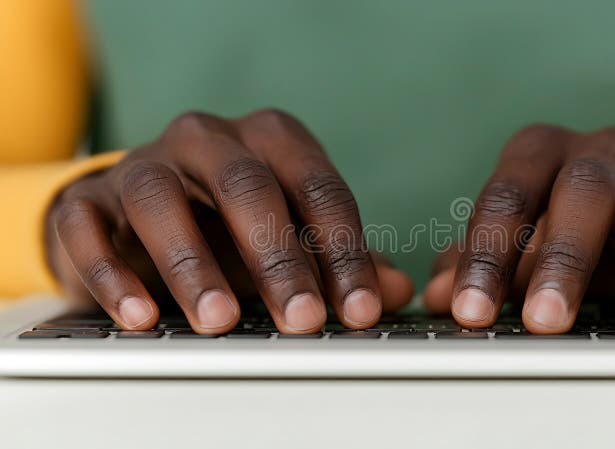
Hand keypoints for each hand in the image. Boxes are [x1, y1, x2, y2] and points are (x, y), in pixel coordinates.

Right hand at [47, 110, 412, 333]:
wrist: (138, 214)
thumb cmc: (230, 224)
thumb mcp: (291, 236)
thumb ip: (339, 261)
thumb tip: (395, 292)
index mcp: (270, 140)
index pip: (319, 188)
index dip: (344, 252)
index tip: (361, 309)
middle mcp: (208, 139)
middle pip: (247, 186)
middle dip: (279, 258)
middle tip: (301, 319)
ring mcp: (143, 164)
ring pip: (162, 200)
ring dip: (192, 264)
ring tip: (218, 321)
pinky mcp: (87, 200)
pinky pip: (90, 228)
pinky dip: (113, 274)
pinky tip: (141, 315)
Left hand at [424, 125, 614, 332]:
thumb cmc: (572, 231)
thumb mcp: (522, 244)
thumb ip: (482, 263)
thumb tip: (441, 297)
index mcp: (546, 155)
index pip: (509, 195)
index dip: (487, 253)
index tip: (471, 313)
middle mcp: (610, 154)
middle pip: (586, 187)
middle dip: (563, 256)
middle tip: (544, 320)